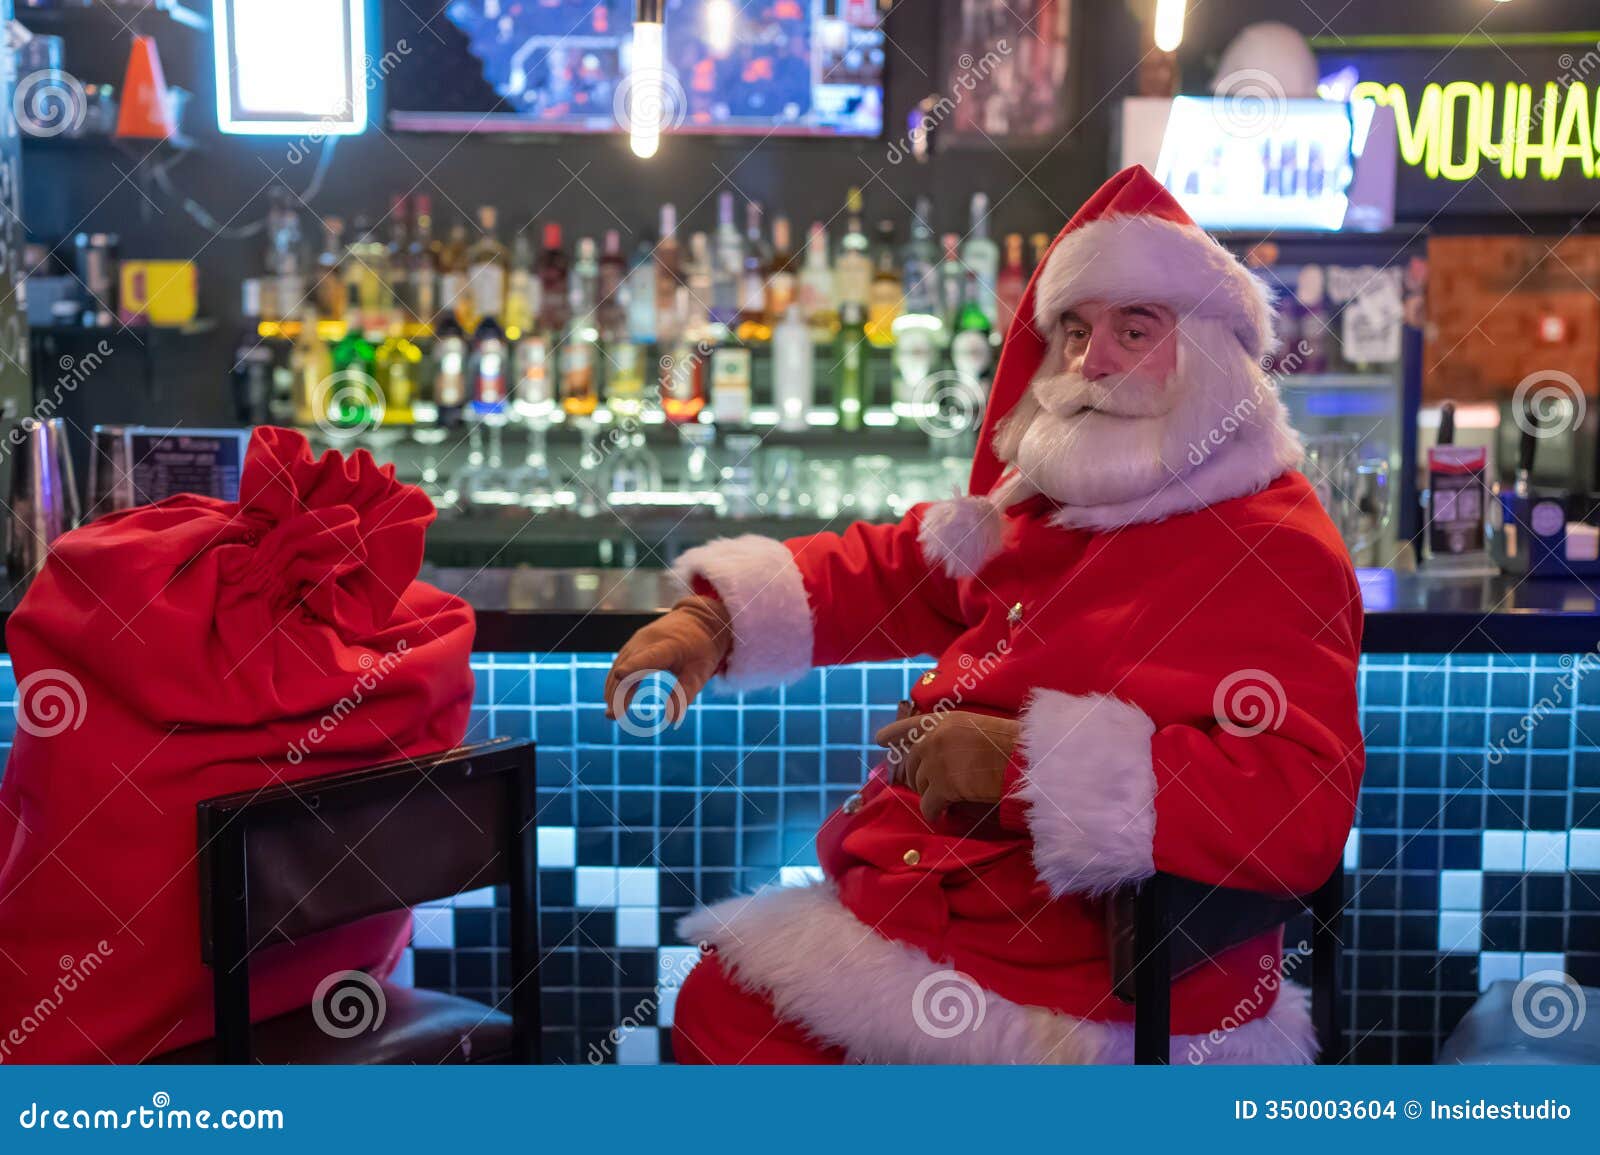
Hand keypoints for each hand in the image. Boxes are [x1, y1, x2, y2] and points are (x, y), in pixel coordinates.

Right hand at [604, 596, 732, 726]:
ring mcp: (638, 641)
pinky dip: (614, 681)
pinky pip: (620, 662)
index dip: (634, 666)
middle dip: (618, 691)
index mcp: (668, 646)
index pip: (649, 657)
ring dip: (613, 689)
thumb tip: (672, 719)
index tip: (619, 675)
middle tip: (612, 715)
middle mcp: (648, 640)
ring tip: (611, 713)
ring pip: (620, 665)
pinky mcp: (633, 644)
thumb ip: (685, 694)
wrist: (698, 618)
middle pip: (628, 666)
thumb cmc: (702, 648)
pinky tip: (612, 698)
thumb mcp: (701, 672)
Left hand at [874, 710, 1019, 823]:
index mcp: (944, 721)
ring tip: (948, 799)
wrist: (1024, 760)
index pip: (910, 726)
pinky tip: (942, 815)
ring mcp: (935, 762)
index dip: (894, 733)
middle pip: (912, 763)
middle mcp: (934, 739)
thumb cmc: (1011, 745)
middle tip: (936, 787)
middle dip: (921, 777)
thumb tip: (941, 757)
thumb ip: (954, 738)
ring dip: (931, 794)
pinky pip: (928, 806)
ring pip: (919, 785)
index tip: (879, 740)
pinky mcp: (942, 786)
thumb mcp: (978, 729)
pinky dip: (934, 813)